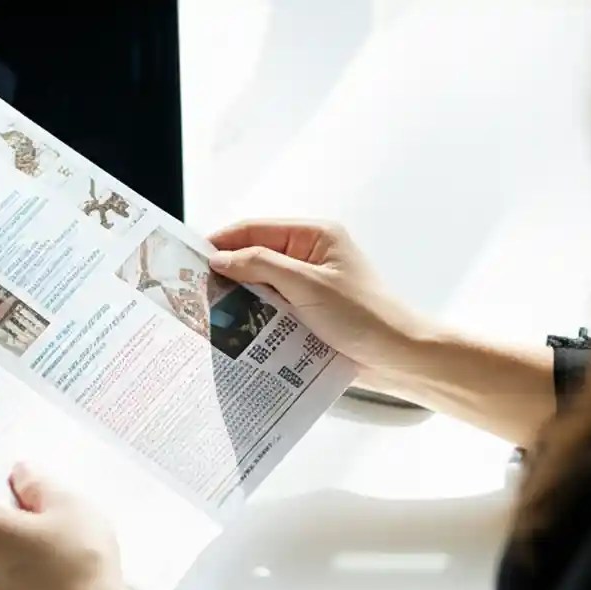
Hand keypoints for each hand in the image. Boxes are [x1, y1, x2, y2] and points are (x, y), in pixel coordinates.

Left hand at [0, 465, 136, 589]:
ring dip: (15, 530)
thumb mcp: (68, 505)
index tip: (9, 465)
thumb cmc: (81, 560)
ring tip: (54, 528)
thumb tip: (17, 474)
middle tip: (40, 495)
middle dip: (3, 501)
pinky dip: (22, 555)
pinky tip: (56, 559)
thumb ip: (37, 483)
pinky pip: (8, 569)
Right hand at [207, 220, 435, 390]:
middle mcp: (309, 256)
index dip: (222, 241)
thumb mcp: (308, 285)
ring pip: (260, 286)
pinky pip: (272, 310)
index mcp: (314, 236)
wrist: (400, 359)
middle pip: (254, 257)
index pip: (255, 229)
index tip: (190, 260)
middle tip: (194, 292)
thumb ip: (261, 266)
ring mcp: (308, 286)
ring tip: (209, 314)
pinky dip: (254, 319)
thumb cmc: (364, 316)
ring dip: (239, 299)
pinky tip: (236, 332)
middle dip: (226, 273)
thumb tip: (219, 259)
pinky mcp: (308, 313)